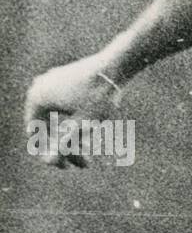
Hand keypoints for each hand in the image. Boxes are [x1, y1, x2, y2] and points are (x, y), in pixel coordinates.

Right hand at [24, 54, 124, 168]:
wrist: (116, 65)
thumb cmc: (97, 95)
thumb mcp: (81, 124)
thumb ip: (64, 143)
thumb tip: (50, 161)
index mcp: (36, 98)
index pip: (35, 133)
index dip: (49, 154)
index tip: (65, 167)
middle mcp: (39, 88)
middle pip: (48, 126)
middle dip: (66, 147)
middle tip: (84, 164)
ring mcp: (52, 82)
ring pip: (59, 117)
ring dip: (74, 137)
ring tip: (93, 152)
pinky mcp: (66, 79)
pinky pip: (66, 106)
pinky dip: (77, 122)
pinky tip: (93, 134)